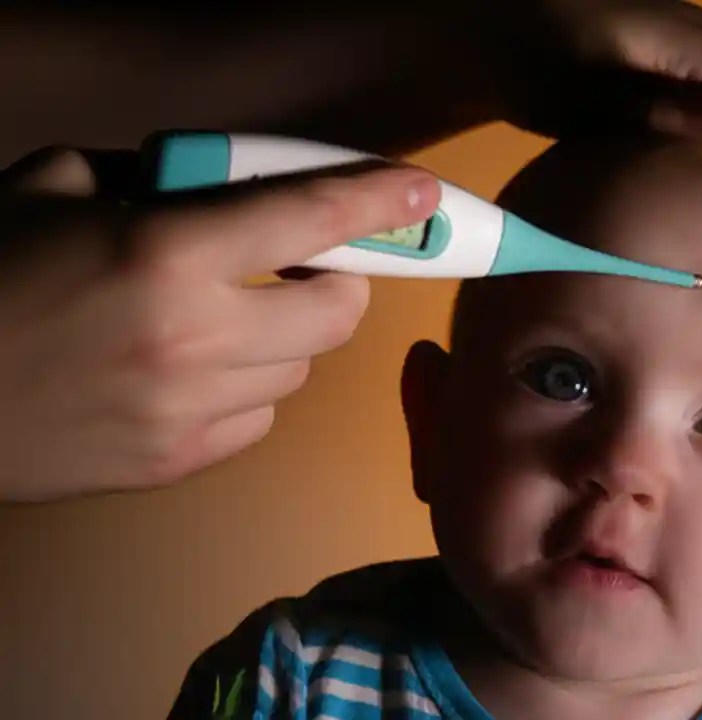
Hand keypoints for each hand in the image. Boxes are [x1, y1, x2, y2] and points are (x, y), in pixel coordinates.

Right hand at [0, 147, 437, 501]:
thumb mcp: (54, 186)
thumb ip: (156, 179)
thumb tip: (231, 181)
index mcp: (164, 253)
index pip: (310, 218)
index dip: (378, 201)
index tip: (420, 194)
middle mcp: (194, 338)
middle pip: (337, 316)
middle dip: (339, 282)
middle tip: (307, 267)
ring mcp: (189, 411)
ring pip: (302, 373)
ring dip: (287, 339)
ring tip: (231, 319)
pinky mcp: (176, 462)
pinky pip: (259, 419)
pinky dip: (249, 389)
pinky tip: (199, 372)